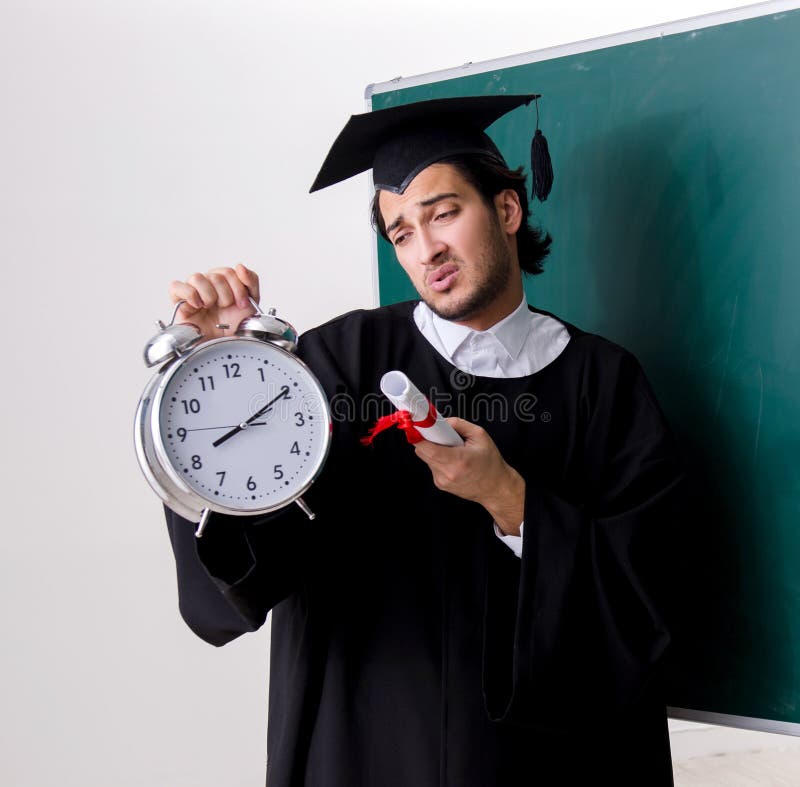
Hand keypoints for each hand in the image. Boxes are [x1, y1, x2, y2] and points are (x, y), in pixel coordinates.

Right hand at [168, 264, 260, 339]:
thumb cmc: (235, 330)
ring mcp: (194, 295)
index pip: (229, 271)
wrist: (224, 351)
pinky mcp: (180, 304)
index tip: (242, 304)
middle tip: (226, 309)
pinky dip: (189, 294)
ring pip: (197, 277)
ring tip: (211, 308)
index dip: (238, 286)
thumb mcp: (252, 304)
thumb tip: (240, 266)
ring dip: (209, 295)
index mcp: (225, 285)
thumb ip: (251, 281)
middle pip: (216, 274)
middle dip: (226, 294)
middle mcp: (209, 288)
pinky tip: (198, 305)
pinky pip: (176, 286)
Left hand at [413, 417, 524, 535]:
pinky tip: (453, 461)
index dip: (420, 436)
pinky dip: (438, 460)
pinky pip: (432, 466)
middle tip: (442, 436)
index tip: (420, 427)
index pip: (426, 448)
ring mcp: (442, 480)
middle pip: (422, 452)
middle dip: (428, 440)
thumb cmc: (491, 464)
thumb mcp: (480, 436)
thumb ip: (460, 424)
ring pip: (426, 458)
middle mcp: (447, 473)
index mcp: (457, 460)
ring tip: (452, 451)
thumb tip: (443, 421)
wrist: (495, 487)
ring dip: (434, 450)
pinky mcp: (440, 484)